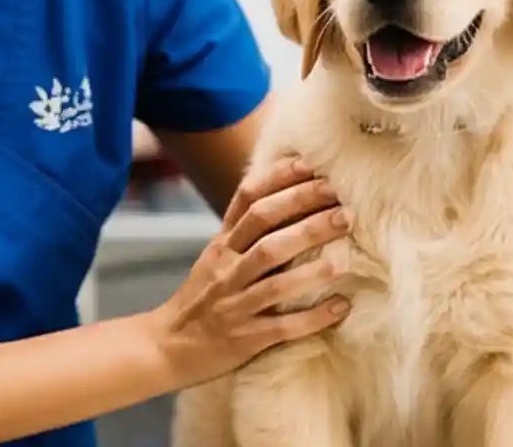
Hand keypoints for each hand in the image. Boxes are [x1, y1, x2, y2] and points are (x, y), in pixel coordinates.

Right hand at [145, 157, 351, 387]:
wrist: (168, 347)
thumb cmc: (201, 299)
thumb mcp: (215, 258)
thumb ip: (244, 233)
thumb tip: (289, 200)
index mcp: (221, 245)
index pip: (247, 200)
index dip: (278, 179)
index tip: (309, 166)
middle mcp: (226, 269)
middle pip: (265, 231)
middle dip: (304, 214)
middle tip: (343, 207)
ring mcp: (234, 304)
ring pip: (274, 279)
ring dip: (311, 267)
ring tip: (344, 256)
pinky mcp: (245, 338)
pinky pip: (282, 327)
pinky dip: (313, 317)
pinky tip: (340, 307)